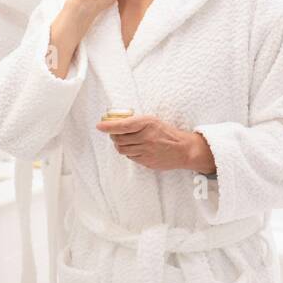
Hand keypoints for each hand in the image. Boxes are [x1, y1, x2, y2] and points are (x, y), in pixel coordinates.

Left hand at [95, 113, 210, 172]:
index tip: (100, 126)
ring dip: (119, 145)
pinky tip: (134, 148)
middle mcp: (146, 137)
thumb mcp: (153, 121)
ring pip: (122, 149)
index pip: (123, 125)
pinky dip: (128, 152)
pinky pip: (130, 157)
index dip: (109, 126)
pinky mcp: (146, 161)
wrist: (183, 149)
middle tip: (114, 133)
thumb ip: (137, 122)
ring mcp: (145, 150)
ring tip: (123, 141)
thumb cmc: (168, 133)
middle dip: (113, 136)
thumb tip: (117, 124)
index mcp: (147, 123)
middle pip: (119, 139)